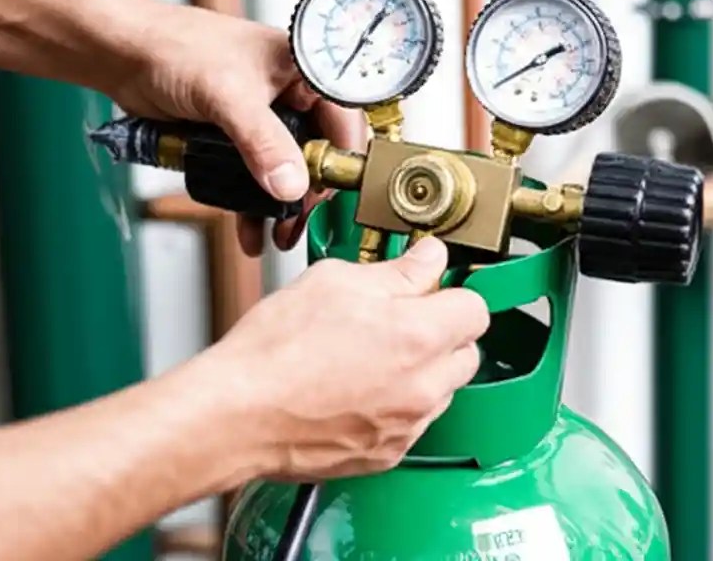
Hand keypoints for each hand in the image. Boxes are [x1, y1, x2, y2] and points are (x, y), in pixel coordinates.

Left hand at [102, 0, 363, 255]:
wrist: (122, 55)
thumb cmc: (175, 47)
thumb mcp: (228, 96)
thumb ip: (263, 142)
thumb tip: (291, 184)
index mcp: (302, 69)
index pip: (343, 119)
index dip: (343, 158)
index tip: (333, 194)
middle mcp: (287, 93)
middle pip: (316, 151)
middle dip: (308, 193)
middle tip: (298, 222)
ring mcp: (261, 117)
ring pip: (285, 169)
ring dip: (280, 206)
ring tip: (277, 235)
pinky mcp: (234, 137)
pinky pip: (254, 176)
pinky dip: (252, 204)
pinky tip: (249, 230)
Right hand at [197, 237, 489, 479]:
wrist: (237, 415)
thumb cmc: (274, 352)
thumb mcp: (334, 282)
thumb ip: (395, 272)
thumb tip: (427, 259)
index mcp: (418, 336)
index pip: (476, 308)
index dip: (451, 293)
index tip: (430, 290)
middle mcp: (423, 387)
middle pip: (466, 353)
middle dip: (440, 333)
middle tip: (397, 320)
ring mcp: (407, 426)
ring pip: (440, 390)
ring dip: (421, 371)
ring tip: (367, 357)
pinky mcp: (387, 454)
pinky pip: (412, 423)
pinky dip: (396, 405)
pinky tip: (356, 388)